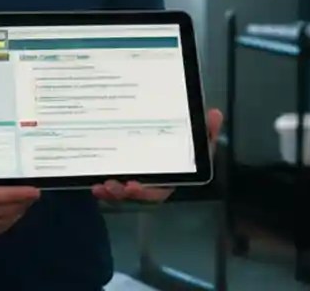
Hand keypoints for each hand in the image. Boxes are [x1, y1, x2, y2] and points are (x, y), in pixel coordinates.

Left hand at [92, 108, 223, 204]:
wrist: (175, 132)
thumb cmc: (189, 142)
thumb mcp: (201, 135)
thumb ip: (208, 129)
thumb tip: (215, 115)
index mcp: (171, 177)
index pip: (160, 190)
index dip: (146, 191)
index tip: (133, 185)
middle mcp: (154, 182)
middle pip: (136, 194)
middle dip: (123, 193)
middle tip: (110, 185)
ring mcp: (138, 178)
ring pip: (123, 191)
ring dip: (111, 192)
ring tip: (100, 186)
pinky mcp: (124, 173)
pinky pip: (114, 184)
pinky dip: (104, 188)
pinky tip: (94, 185)